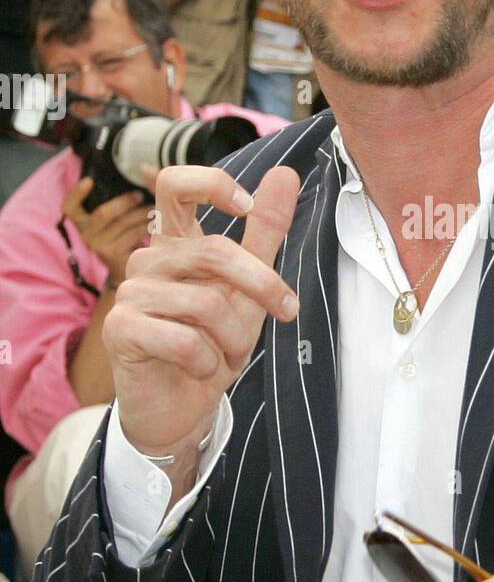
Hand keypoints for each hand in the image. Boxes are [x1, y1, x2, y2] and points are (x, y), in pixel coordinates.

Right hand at [61, 178, 150, 287]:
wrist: (126, 270)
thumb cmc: (122, 238)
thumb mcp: (114, 220)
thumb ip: (116, 202)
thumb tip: (141, 170)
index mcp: (82, 223)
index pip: (69, 207)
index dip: (76, 193)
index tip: (89, 180)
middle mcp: (85, 235)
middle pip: (103, 213)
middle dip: (125, 201)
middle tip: (140, 195)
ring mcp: (97, 246)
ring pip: (122, 223)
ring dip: (141, 213)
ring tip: (154, 208)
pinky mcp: (112, 254)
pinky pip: (132, 234)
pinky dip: (146, 226)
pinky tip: (155, 223)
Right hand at [102, 164, 299, 456]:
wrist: (181, 409)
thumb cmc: (214, 344)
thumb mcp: (249, 286)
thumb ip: (264, 231)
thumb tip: (285, 172)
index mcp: (176, 243)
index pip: (174, 184)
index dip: (212, 183)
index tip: (246, 205)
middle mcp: (148, 260)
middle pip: (215, 250)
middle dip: (262, 286)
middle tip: (286, 311)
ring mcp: (130, 294)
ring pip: (207, 302)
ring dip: (235, 338)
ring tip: (226, 354)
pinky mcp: (120, 330)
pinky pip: (184, 340)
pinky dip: (207, 362)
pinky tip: (200, 369)